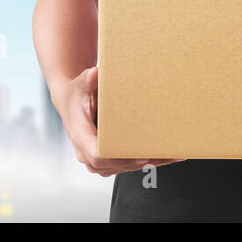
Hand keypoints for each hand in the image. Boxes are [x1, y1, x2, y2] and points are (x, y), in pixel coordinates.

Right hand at [57, 65, 183, 176]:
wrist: (70, 102)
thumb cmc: (77, 94)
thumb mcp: (81, 84)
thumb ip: (88, 80)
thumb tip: (95, 73)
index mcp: (80, 135)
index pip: (98, 156)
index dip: (119, 159)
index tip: (139, 156)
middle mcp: (85, 152)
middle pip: (114, 165)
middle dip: (140, 160)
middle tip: (164, 153)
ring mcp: (94, 160)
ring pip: (121, 168)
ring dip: (146, 162)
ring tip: (171, 154)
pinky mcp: (103, 161)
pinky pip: (123, 166)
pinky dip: (144, 161)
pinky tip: (164, 156)